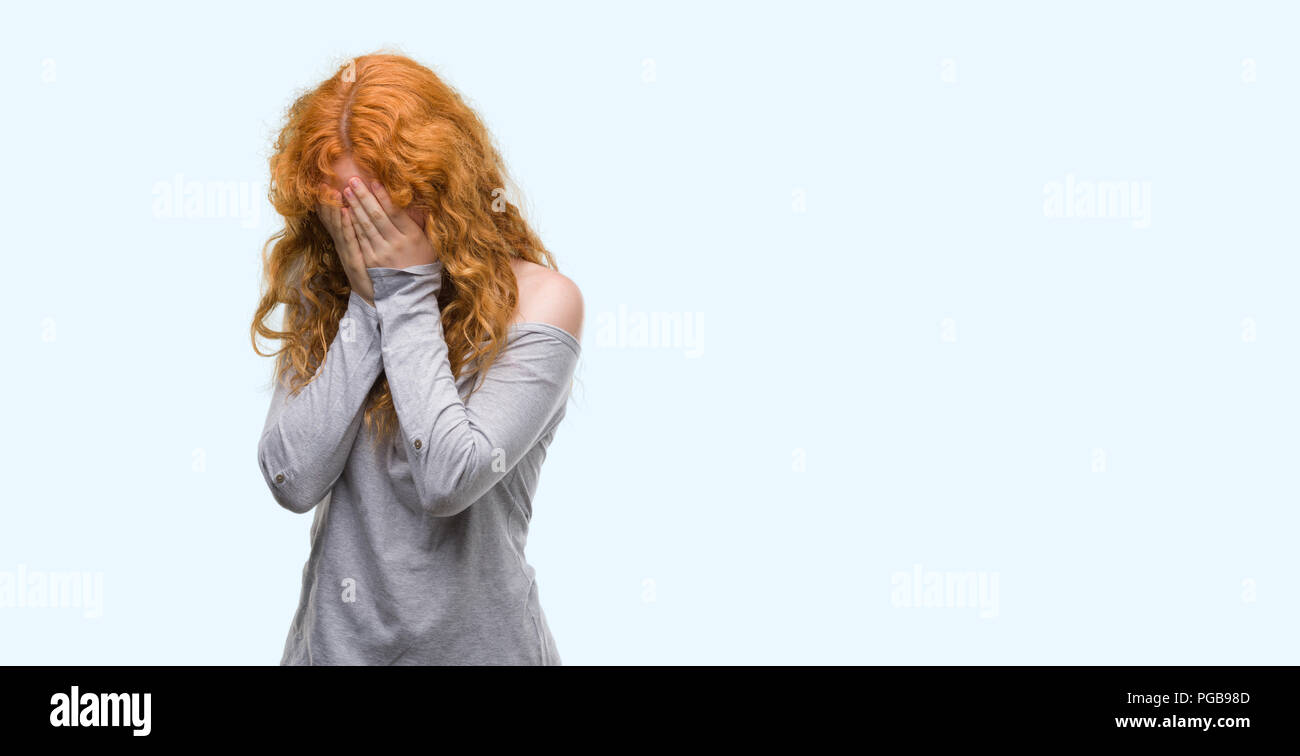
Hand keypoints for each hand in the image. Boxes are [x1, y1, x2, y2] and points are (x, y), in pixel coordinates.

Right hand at [315, 186, 373, 305]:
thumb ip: (367, 237)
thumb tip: (363, 217)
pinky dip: (346, 226)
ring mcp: (349, 254)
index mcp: (348, 243)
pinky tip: (344, 212)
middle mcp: (345, 247)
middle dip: (328, 201)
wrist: (377, 301)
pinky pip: (350, 240)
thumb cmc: (377, 277)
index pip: (335, 219)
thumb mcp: (369, 254)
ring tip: (331, 191)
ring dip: (335, 208)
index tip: (324, 185)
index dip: (328, 204)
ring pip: (340, 227)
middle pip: (333, 221)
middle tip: (322, 182)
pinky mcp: (355, 261)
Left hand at [342, 176, 437, 269]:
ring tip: (347, 191)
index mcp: (411, 236)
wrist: (412, 292)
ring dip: (355, 206)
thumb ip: (420, 224)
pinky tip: (345, 212)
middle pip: (377, 215)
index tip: (374, 181)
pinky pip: (359, 239)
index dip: (383, 196)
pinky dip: (351, 224)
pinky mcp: (370, 260)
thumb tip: (416, 203)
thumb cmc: (421, 263)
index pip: (394, 212)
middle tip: (354, 180)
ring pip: (366, 225)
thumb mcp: (427, 243)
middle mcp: (396, 243)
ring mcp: (381, 253)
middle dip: (364, 196)